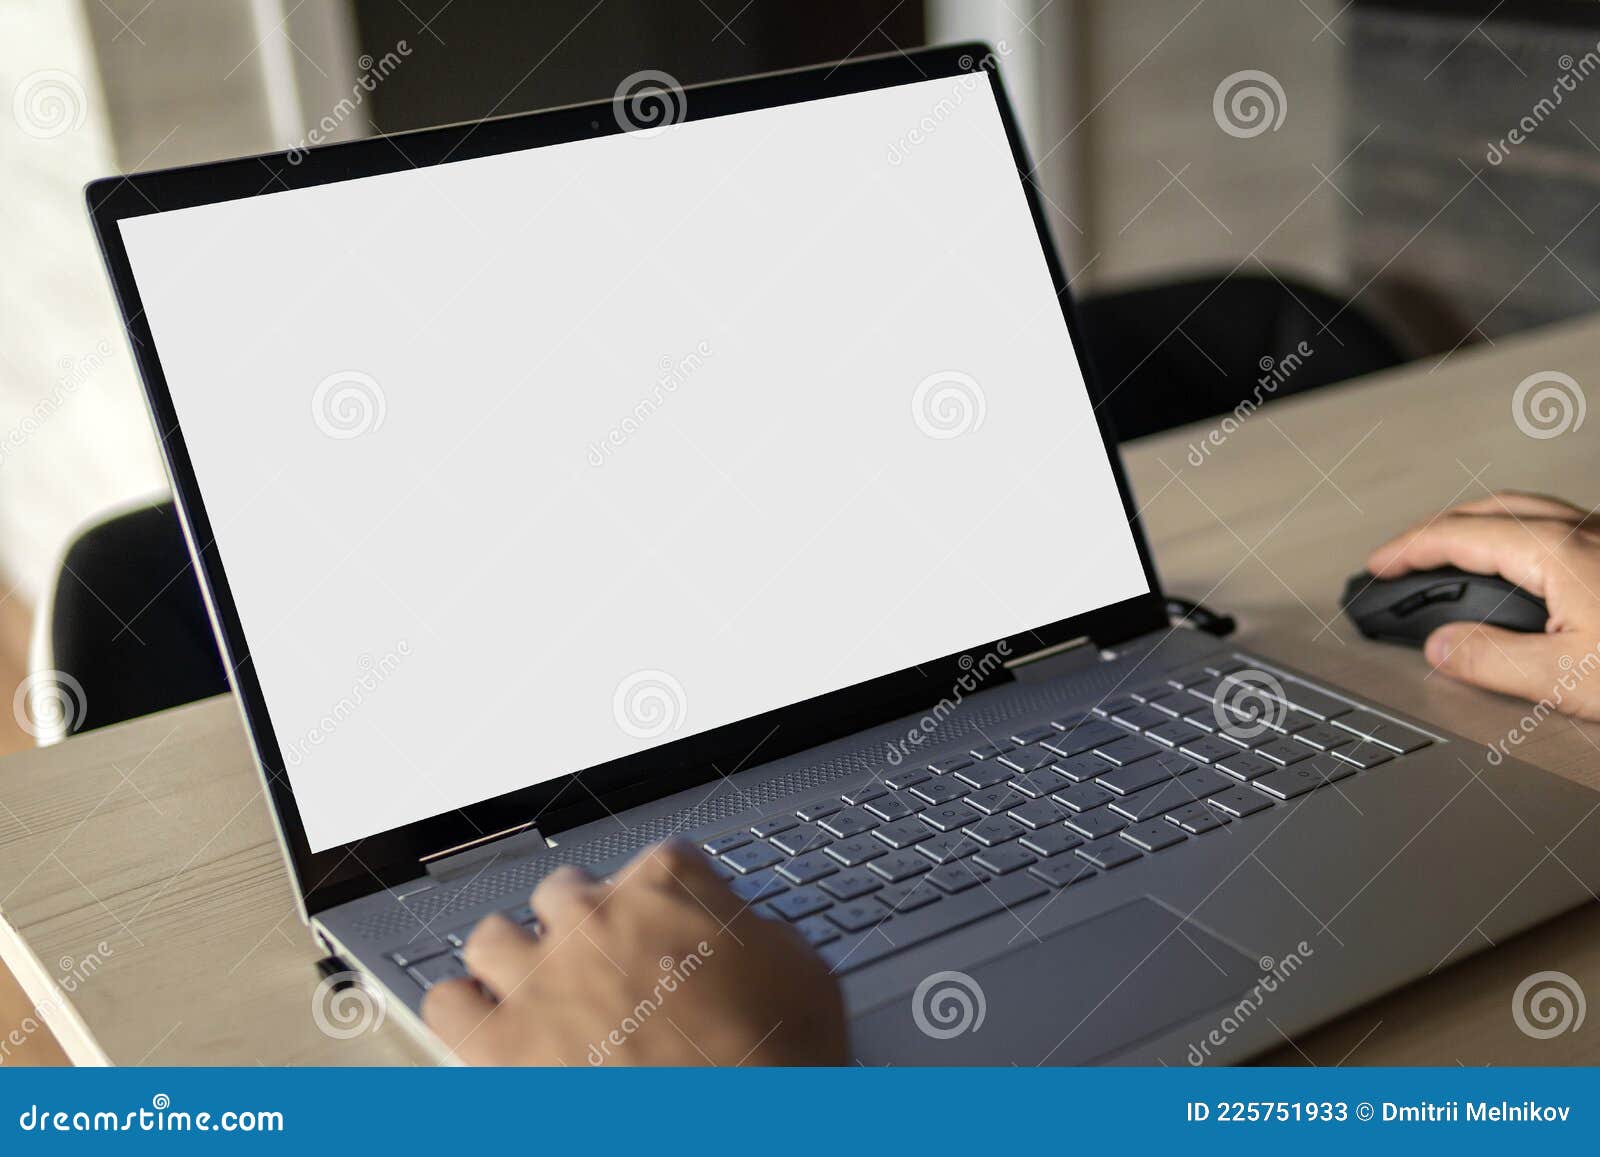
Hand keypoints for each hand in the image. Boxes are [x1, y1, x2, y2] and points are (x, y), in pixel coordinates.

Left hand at [421, 840, 848, 1065]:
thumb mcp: (800, 972)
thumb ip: (753, 935)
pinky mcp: (501, 1047)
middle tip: (602, 965)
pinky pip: (447, 1005)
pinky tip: (487, 1030)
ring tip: (533, 990)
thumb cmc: (781, 1062)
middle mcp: (595, 917)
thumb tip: (739, 936)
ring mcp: (542, 979)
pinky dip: (464, 1013)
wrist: (751, 1130)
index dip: (666, 901)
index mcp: (667, 886)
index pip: (658, 863)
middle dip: (582, 926)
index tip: (672, 928)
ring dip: (513, 960)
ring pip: (492, 938)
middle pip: (564, 892)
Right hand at [1366, 491, 1599, 718]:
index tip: (1379, 566)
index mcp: (1557, 551)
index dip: (1408, 551)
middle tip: (1402, 555)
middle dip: (1435, 530)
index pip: (1457, 537)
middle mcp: (1583, 531)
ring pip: (1523, 511)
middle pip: (1487, 511)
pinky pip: (1553, 524)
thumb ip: (1493, 660)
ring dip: (1475, 525)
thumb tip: (1439, 647)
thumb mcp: (1567, 677)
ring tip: (1448, 549)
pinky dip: (1512, 531)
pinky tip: (1518, 557)